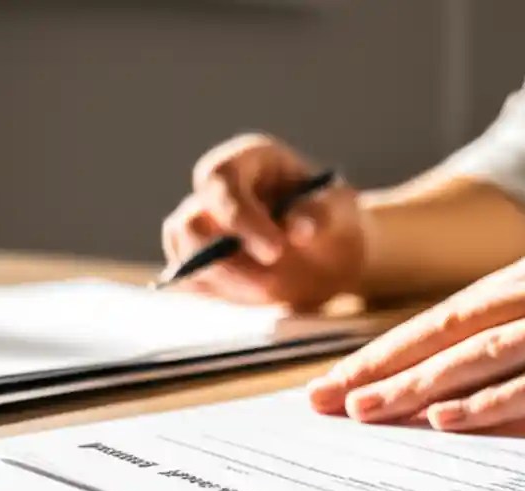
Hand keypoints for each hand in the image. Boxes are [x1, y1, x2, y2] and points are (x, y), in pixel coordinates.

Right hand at [161, 134, 366, 309]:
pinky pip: (192, 280)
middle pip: (191, 222)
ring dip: (225, 280)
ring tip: (271, 292)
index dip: (239, 215)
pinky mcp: (201, 260)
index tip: (275, 251)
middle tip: (270, 286)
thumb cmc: (335, 219)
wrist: (333, 254)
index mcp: (248, 159)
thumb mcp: (339, 210)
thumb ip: (319, 214)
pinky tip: (255, 297)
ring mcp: (204, 225)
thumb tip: (297, 229)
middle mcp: (216, 190)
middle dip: (226, 260)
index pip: (221, 179)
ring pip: (185, 255)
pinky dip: (218, 293)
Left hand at [307, 236, 524, 429]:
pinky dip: (497, 401)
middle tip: (329, 402)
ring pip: (492, 352)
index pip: (454, 311)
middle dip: (385, 367)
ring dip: (423, 385)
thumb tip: (476, 378)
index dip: (391, 347)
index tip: (341, 379)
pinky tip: (454, 419)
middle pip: (456, 328)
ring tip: (371, 413)